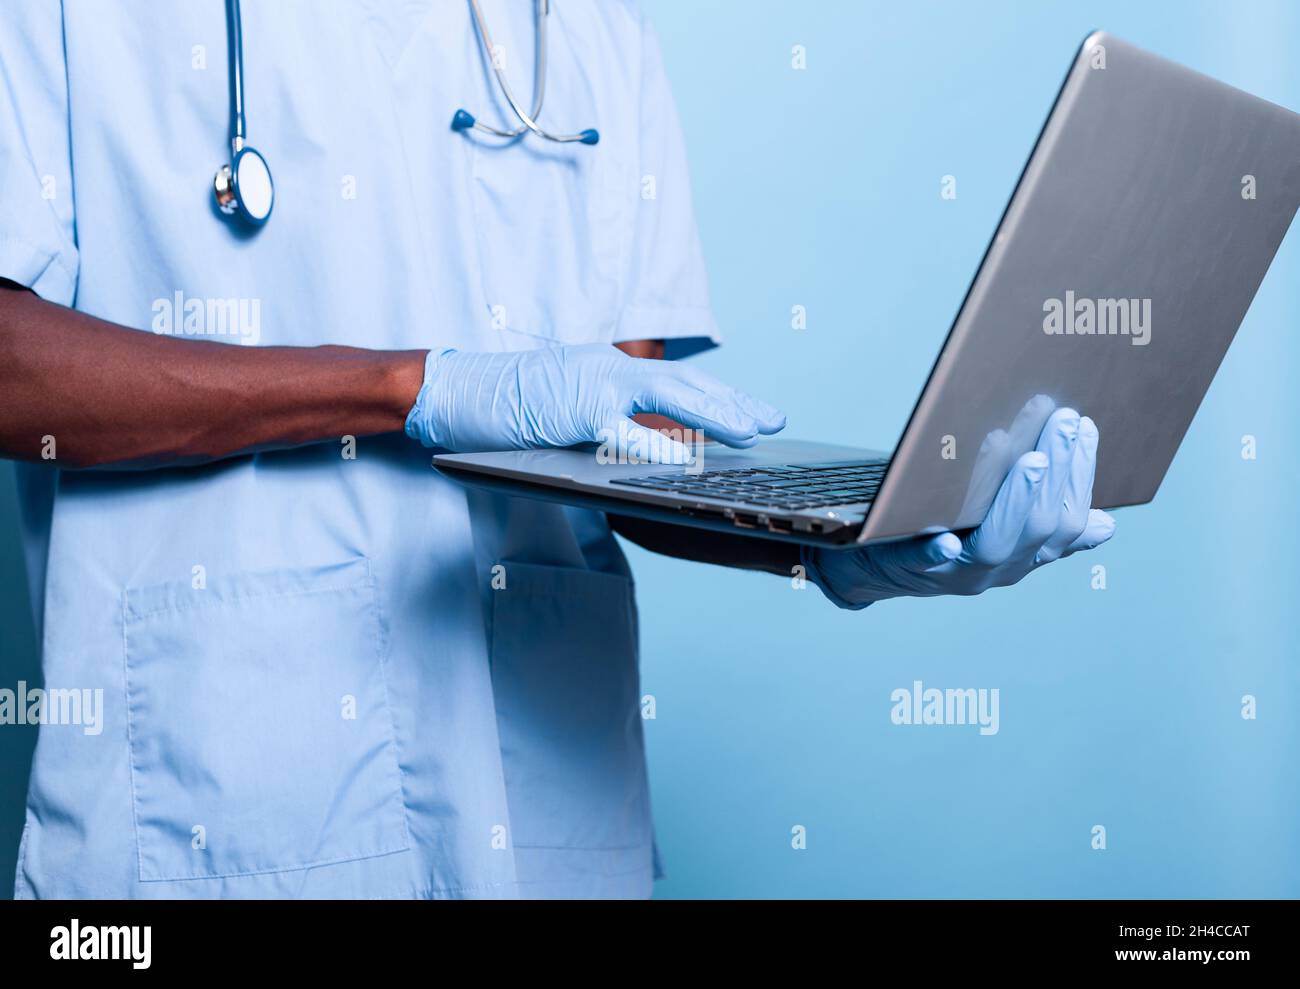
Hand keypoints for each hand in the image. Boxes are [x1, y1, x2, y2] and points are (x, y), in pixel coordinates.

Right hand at [404, 344, 785, 460]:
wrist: (462, 389)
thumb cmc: (513, 404)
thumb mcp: (572, 404)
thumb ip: (612, 418)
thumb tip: (656, 446)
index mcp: (614, 368)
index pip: (679, 382)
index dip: (722, 397)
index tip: (759, 413)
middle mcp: (613, 368)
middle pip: (687, 385)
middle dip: (734, 404)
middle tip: (775, 421)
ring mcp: (595, 386)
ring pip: (668, 398)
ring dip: (713, 414)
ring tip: (751, 433)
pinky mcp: (575, 411)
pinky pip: (623, 430)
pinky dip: (656, 444)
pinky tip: (688, 458)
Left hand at [804, 408, 1115, 607]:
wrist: (876, 569)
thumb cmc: (945, 533)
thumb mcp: (1000, 527)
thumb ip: (1043, 519)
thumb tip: (1105, 523)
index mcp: (1026, 554)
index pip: (1068, 520)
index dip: (1081, 476)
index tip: (1085, 427)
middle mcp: (1000, 568)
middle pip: (1041, 527)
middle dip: (1058, 473)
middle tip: (1064, 423)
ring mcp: (957, 573)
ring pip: (998, 545)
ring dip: (1015, 501)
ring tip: (1028, 461)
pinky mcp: (910, 570)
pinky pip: (926, 563)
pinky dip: (939, 551)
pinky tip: (948, 539)